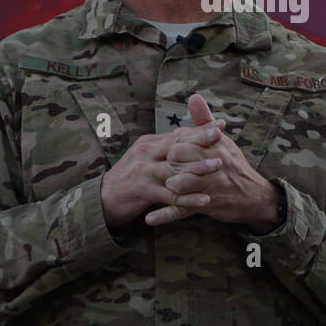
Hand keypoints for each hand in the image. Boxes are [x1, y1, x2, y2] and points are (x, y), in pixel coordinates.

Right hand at [100, 123, 225, 228]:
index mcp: (148, 144)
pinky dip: (188, 198)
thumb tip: (183, 138)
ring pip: (175, 168)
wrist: (103, 200)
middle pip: (177, 145)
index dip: (199, 130)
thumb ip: (162, 150)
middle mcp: (146, 154)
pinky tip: (205, 200)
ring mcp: (144, 172)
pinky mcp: (143, 191)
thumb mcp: (143, 159)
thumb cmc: (128, 180)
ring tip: (220, 165)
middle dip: (201, 140)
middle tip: (222, 136)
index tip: (220, 124)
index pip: (177, 134)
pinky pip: (170, 195)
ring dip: (198, 168)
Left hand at [145, 94, 280, 229]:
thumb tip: (193, 96)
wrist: (254, 196)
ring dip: (167, 187)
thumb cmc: (233, 165)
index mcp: (213, 146)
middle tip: (154, 166)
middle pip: (183, 160)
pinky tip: (149, 218)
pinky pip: (183, 210)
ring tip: (152, 189)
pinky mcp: (207, 205)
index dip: (172, 143)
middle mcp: (212, 164)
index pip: (186, 139)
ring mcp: (209, 186)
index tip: (164, 147)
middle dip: (167, 163)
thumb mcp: (222, 140)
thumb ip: (204, 120)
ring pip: (184, 184)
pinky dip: (166, 215)